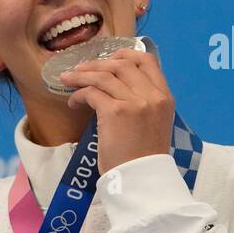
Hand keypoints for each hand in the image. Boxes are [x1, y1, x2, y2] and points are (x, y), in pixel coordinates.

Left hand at [59, 47, 174, 174]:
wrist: (140, 178)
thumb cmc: (143, 157)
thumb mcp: (154, 124)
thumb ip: (144, 103)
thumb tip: (117, 88)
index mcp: (165, 97)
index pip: (148, 61)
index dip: (125, 54)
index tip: (109, 58)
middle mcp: (152, 96)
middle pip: (122, 64)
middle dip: (98, 63)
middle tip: (81, 69)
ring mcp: (134, 102)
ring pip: (103, 75)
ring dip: (82, 75)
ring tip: (68, 80)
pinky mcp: (115, 112)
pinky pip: (91, 93)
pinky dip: (79, 94)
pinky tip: (73, 103)